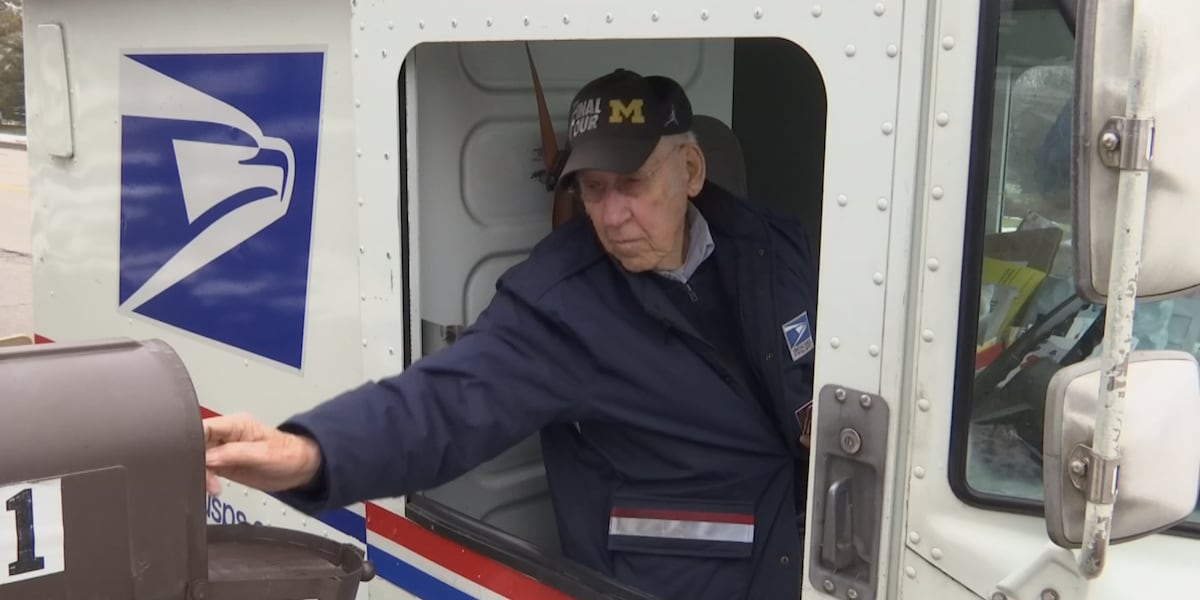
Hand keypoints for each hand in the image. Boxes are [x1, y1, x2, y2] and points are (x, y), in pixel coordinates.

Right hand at [203, 413, 322, 495]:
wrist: (300, 468)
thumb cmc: (289, 454)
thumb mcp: (263, 454)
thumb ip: (234, 453)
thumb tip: (208, 457)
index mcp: (236, 424)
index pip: (205, 427)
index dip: (192, 440)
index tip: (191, 457)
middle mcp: (227, 436)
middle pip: (197, 444)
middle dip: (196, 462)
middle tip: (205, 478)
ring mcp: (224, 451)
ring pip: (198, 459)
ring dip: (201, 474)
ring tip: (214, 487)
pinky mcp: (225, 465)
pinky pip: (206, 470)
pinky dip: (205, 480)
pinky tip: (212, 489)